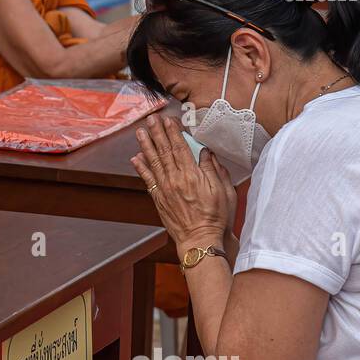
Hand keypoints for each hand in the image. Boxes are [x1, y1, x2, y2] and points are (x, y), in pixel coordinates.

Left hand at [131, 114, 231, 251]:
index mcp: (192, 176)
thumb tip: (206, 152)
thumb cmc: (215, 217)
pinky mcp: (159, 199)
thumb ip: (213, 170)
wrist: (200, 240)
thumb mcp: (223, 191)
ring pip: (153, 162)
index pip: (180, 148)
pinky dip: (141, 168)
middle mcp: (175, 180)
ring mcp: (165, 189)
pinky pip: (148, 180)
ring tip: (140, 132)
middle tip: (151, 119)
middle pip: (164, 151)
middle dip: (157, 133)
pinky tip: (136, 157)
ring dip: (146, 145)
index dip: (173, 132)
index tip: (168, 120)